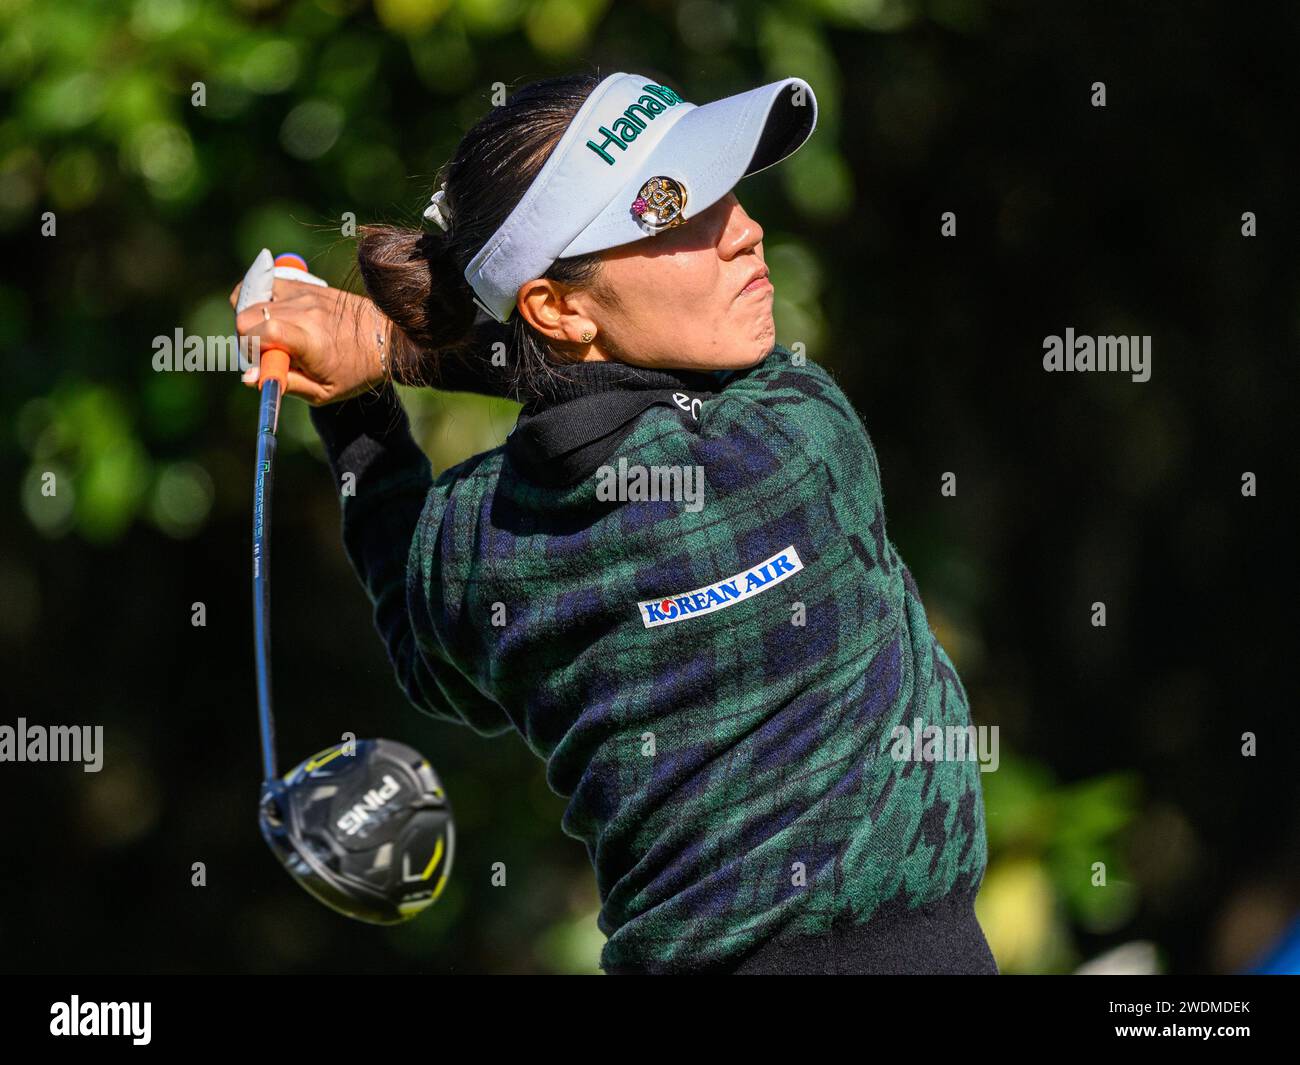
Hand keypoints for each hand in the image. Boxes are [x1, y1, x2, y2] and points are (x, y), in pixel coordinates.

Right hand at [230, 277, 390, 405]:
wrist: (385, 339)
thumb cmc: (355, 370)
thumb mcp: (324, 392)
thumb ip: (286, 383)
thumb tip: (247, 378)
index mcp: (310, 342)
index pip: (262, 331)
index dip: (250, 349)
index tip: (260, 362)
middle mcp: (305, 313)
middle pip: (247, 315)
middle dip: (247, 337)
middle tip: (266, 351)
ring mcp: (304, 295)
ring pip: (252, 298)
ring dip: (253, 318)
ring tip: (270, 334)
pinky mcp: (305, 285)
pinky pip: (266, 284)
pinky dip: (259, 298)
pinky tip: (272, 314)